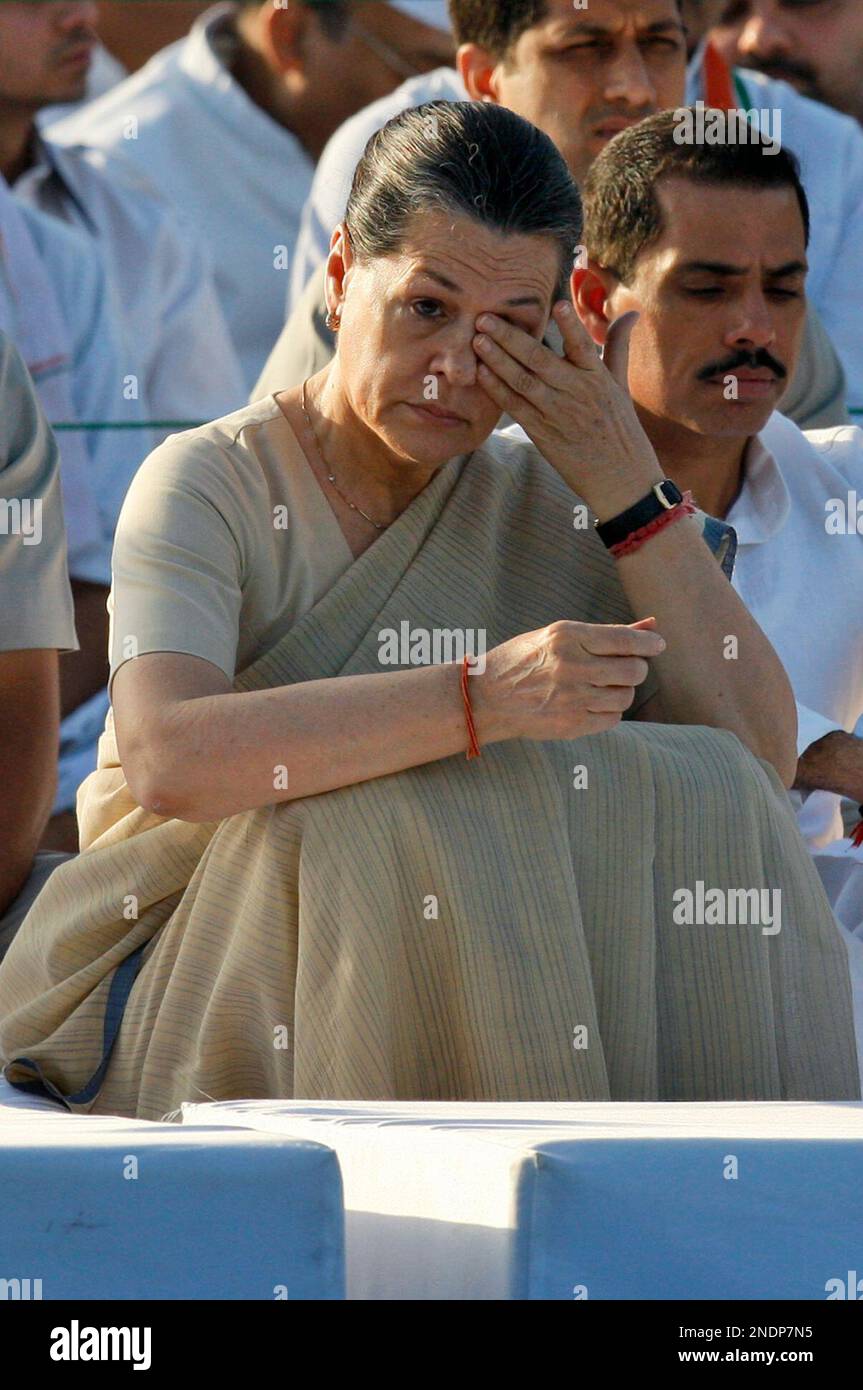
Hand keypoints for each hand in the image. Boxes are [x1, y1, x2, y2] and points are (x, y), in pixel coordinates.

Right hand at [472, 617, 664, 742]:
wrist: (486, 698)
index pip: (626, 639)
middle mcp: (571, 665)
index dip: (649, 643)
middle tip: (625, 667)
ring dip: (622, 690)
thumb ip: (606, 632)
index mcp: (566, 636)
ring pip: (626, 696)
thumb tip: (651, 625)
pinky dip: (610, 711)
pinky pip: (613, 718)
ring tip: (603, 686)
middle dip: (636, 668)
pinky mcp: (571, 724)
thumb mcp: (558, 635)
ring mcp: (572, 697)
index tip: (657, 645)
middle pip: (634, 670)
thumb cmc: (523, 660)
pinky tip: (592, 703)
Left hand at [473, 302, 662, 518]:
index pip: (583, 346)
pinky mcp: (542, 433)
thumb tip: (631, 312)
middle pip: (539, 359)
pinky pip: (515, 407)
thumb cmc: (622, 429)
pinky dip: (497, 389)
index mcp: (597, 377)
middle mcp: (576, 392)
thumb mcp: (622, 385)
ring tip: (477, 339)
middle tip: (485, 317)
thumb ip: (618, 346)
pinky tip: (481, 372)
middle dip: (510, 337)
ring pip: (522, 381)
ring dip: (497, 360)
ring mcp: (557, 413)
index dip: (570, 326)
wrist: (621, 479)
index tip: (557, 303)